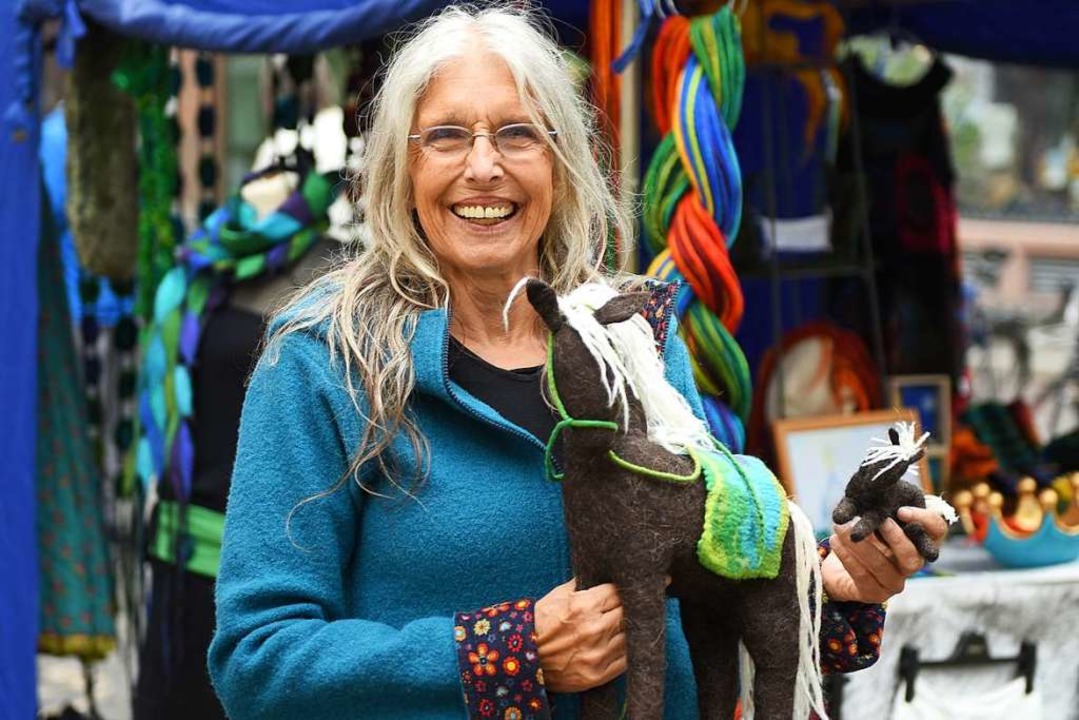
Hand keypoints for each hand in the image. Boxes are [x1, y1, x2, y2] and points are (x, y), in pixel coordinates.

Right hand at [533, 578, 625, 692]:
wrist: (521, 659)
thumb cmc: (539, 624)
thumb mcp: (557, 596)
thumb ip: (581, 584)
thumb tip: (600, 573)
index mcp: (584, 606)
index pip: (618, 593)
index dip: (623, 591)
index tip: (625, 592)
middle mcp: (593, 629)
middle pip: (628, 614)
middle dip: (627, 610)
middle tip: (625, 609)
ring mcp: (597, 654)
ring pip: (630, 637)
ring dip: (628, 631)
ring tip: (622, 628)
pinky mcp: (597, 675)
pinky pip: (625, 662)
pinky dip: (626, 653)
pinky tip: (619, 646)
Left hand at [822, 506, 948, 603]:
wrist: (839, 559)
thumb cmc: (863, 527)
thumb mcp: (873, 508)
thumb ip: (879, 497)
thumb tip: (875, 477)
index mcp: (918, 540)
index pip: (937, 531)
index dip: (924, 521)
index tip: (901, 510)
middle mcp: (912, 563)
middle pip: (913, 556)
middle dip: (894, 538)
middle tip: (877, 522)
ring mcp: (894, 581)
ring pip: (882, 567)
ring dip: (860, 546)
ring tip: (841, 527)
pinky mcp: (875, 593)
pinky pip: (862, 576)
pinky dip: (847, 557)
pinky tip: (836, 541)